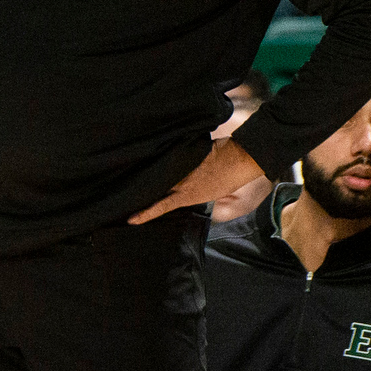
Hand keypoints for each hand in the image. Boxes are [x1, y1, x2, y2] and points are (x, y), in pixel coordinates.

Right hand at [130, 138, 263, 223]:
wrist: (242, 160)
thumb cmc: (229, 179)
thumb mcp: (209, 194)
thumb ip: (190, 193)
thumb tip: (177, 189)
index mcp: (188, 196)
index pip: (162, 206)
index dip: (146, 213)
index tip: (131, 219)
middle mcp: (183, 182)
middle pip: (157, 185)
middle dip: (144, 188)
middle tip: (129, 190)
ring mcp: (184, 166)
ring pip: (163, 169)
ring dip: (154, 170)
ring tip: (138, 170)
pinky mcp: (187, 152)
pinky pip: (172, 154)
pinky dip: (167, 154)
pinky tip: (156, 152)